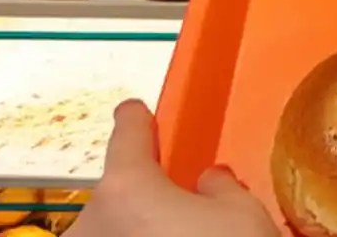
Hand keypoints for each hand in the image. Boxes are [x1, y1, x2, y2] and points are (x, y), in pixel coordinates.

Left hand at [67, 100, 278, 236]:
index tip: (134, 112)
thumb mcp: (244, 217)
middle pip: (119, 194)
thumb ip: (221, 188)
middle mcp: (92, 223)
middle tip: (186, 219)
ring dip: (137, 236)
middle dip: (146, 202)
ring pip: (111, 233)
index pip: (128, 134)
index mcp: (129, 187)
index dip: (137, 120)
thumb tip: (211, 182)